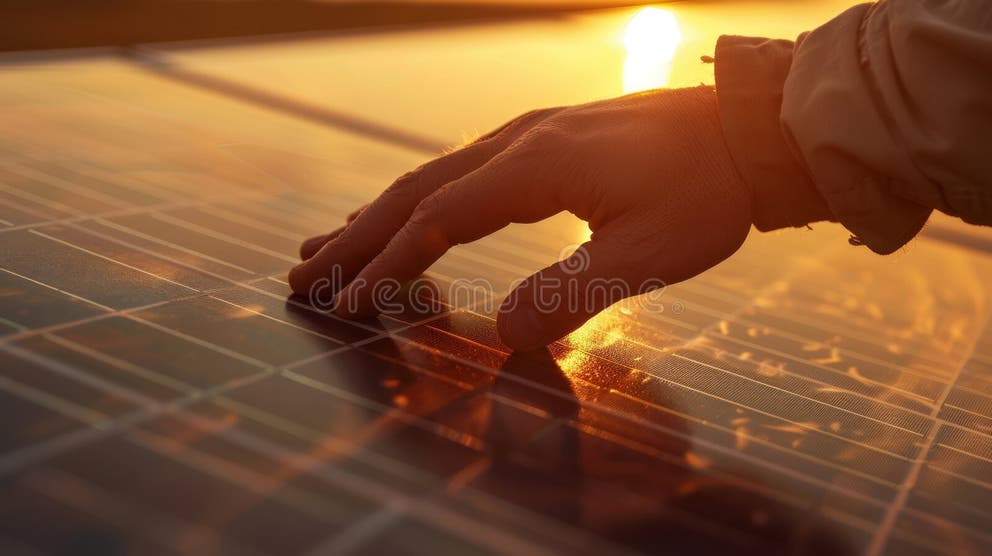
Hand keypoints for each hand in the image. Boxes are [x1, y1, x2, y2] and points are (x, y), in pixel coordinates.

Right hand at [289, 85, 751, 349]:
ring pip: (432, 176)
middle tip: (300, 273)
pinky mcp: (546, 142)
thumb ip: (570, 297)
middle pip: (415, 191)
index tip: (348, 306)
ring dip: (376, 214)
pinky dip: (420, 199)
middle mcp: (519, 141)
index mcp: (535, 166)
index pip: (438, 220)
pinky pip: (463, 171)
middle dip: (355, 238)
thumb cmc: (707, 192)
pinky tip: (410, 215)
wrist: (752, 131)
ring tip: (327, 245)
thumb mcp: (647, 256)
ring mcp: (530, 135)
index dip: (388, 266)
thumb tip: (502, 337)